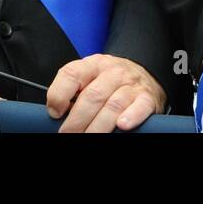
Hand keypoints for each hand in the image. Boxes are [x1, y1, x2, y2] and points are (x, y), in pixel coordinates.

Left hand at [47, 54, 166, 132]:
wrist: (143, 75)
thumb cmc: (110, 82)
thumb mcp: (90, 77)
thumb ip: (73, 90)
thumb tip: (56, 113)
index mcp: (93, 65)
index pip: (71, 74)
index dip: (59, 95)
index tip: (55, 113)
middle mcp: (113, 72)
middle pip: (92, 96)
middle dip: (76, 121)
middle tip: (68, 134)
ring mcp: (131, 84)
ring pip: (113, 105)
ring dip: (97, 127)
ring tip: (87, 139)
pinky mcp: (147, 97)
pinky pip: (140, 106)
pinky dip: (131, 116)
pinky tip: (122, 125)